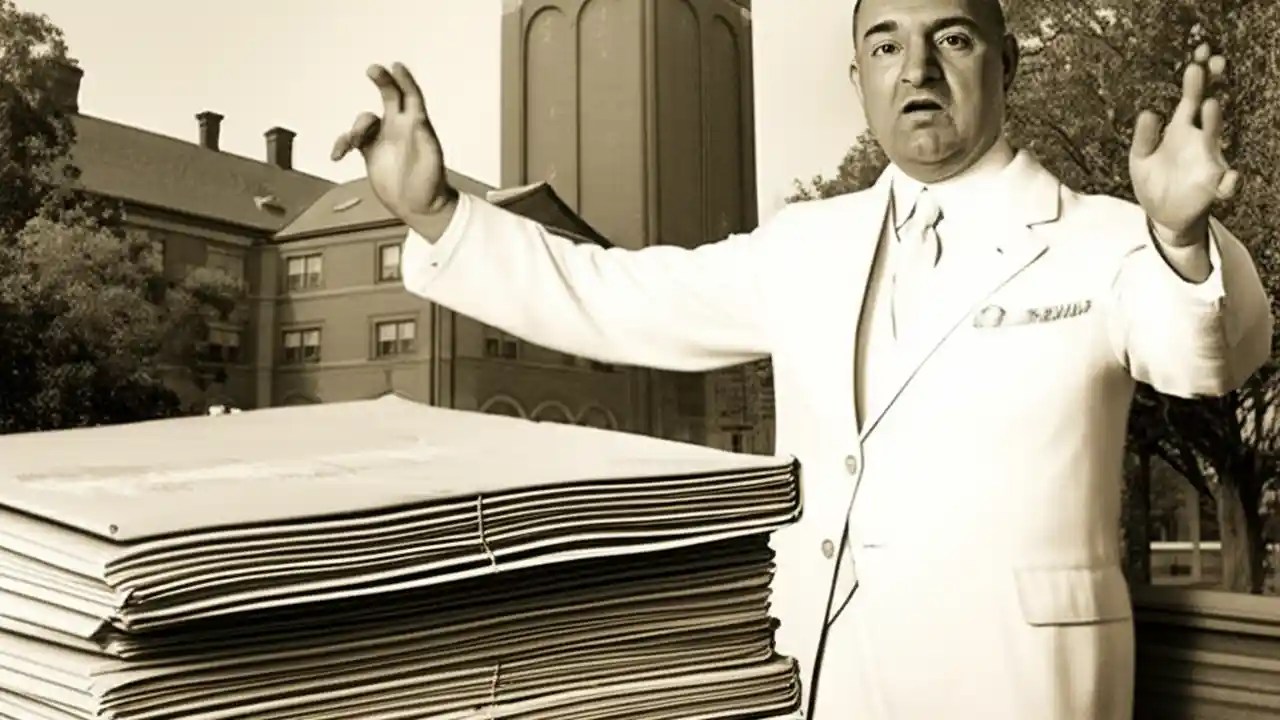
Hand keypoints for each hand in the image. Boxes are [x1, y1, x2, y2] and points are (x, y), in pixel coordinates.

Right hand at [331, 63, 454, 218]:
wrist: (420, 207)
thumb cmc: (430, 184)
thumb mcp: (431, 160)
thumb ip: (423, 139)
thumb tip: (416, 118)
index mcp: (417, 126)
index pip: (412, 96)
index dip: (405, 80)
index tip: (396, 66)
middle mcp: (400, 128)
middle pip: (390, 96)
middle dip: (382, 81)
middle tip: (372, 70)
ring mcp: (384, 139)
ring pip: (365, 120)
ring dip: (357, 127)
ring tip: (352, 144)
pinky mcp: (371, 153)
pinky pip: (352, 140)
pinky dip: (343, 143)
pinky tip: (337, 155)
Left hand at [1130, 43, 1237, 247]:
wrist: (1162, 214)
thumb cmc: (1153, 180)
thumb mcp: (1141, 158)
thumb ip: (1144, 137)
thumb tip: (1148, 112)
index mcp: (1180, 130)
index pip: (1190, 101)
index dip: (1195, 81)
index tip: (1196, 61)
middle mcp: (1199, 141)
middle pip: (1208, 111)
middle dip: (1211, 88)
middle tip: (1213, 64)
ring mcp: (1208, 161)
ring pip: (1215, 139)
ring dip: (1214, 122)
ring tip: (1210, 105)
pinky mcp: (1213, 186)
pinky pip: (1226, 183)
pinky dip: (1230, 181)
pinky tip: (1230, 178)